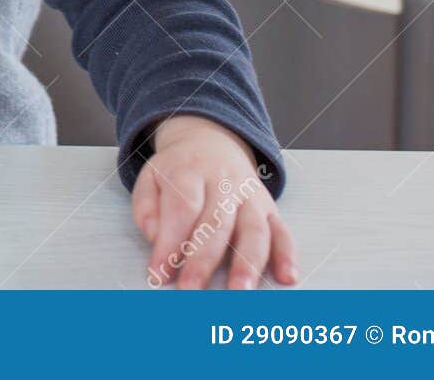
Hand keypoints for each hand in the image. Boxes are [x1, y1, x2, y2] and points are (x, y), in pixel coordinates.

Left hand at [130, 113, 298, 288]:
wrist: (212, 142)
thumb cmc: (179, 170)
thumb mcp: (151, 178)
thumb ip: (146, 209)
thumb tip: (155, 239)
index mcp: (190, 172)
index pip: (182, 208)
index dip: (171, 243)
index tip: (160, 272)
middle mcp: (224, 183)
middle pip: (217, 223)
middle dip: (203, 261)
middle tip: (191, 290)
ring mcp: (250, 196)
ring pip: (253, 230)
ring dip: (247, 264)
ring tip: (239, 291)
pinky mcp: (270, 209)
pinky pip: (282, 231)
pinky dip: (287, 255)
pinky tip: (286, 276)